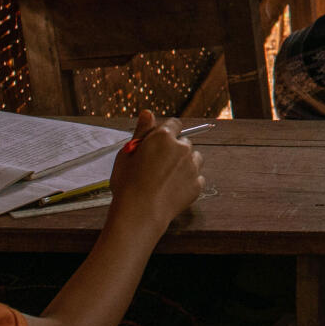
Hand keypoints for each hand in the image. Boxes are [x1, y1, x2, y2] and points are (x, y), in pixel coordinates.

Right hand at [108, 110, 203, 227]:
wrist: (139, 213)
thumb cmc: (127, 183)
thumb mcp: (126, 154)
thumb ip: (141, 131)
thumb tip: (148, 112)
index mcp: (164, 137)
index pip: (174, 124)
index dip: (165, 133)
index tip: (158, 144)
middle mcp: (183, 148)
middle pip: (184, 142)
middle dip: (174, 150)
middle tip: (157, 166)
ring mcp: (193, 166)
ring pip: (194, 158)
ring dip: (184, 164)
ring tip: (165, 178)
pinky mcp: (198, 184)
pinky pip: (196, 177)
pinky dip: (187, 181)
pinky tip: (172, 189)